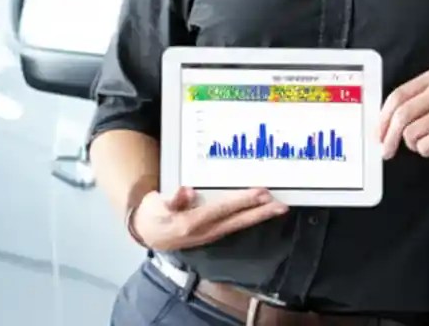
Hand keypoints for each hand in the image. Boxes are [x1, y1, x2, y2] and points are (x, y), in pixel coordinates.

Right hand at [131, 186, 287, 251]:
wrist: (148, 236)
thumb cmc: (152, 216)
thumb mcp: (155, 206)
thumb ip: (171, 200)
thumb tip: (186, 191)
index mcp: (192, 222)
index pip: (223, 209)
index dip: (242, 200)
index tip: (260, 192)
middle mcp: (206, 231)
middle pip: (238, 221)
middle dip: (260, 213)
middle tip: (281, 205)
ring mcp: (211, 234)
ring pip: (239, 224)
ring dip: (259, 217)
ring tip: (277, 208)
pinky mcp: (213, 233)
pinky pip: (235, 225)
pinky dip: (250, 219)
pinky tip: (261, 213)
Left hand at [377, 69, 428, 161]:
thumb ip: (413, 106)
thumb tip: (381, 127)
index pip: (397, 96)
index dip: (383, 118)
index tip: (377, 134)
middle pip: (401, 115)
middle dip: (389, 137)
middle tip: (386, 151)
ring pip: (411, 134)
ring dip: (414, 144)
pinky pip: (425, 146)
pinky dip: (427, 150)